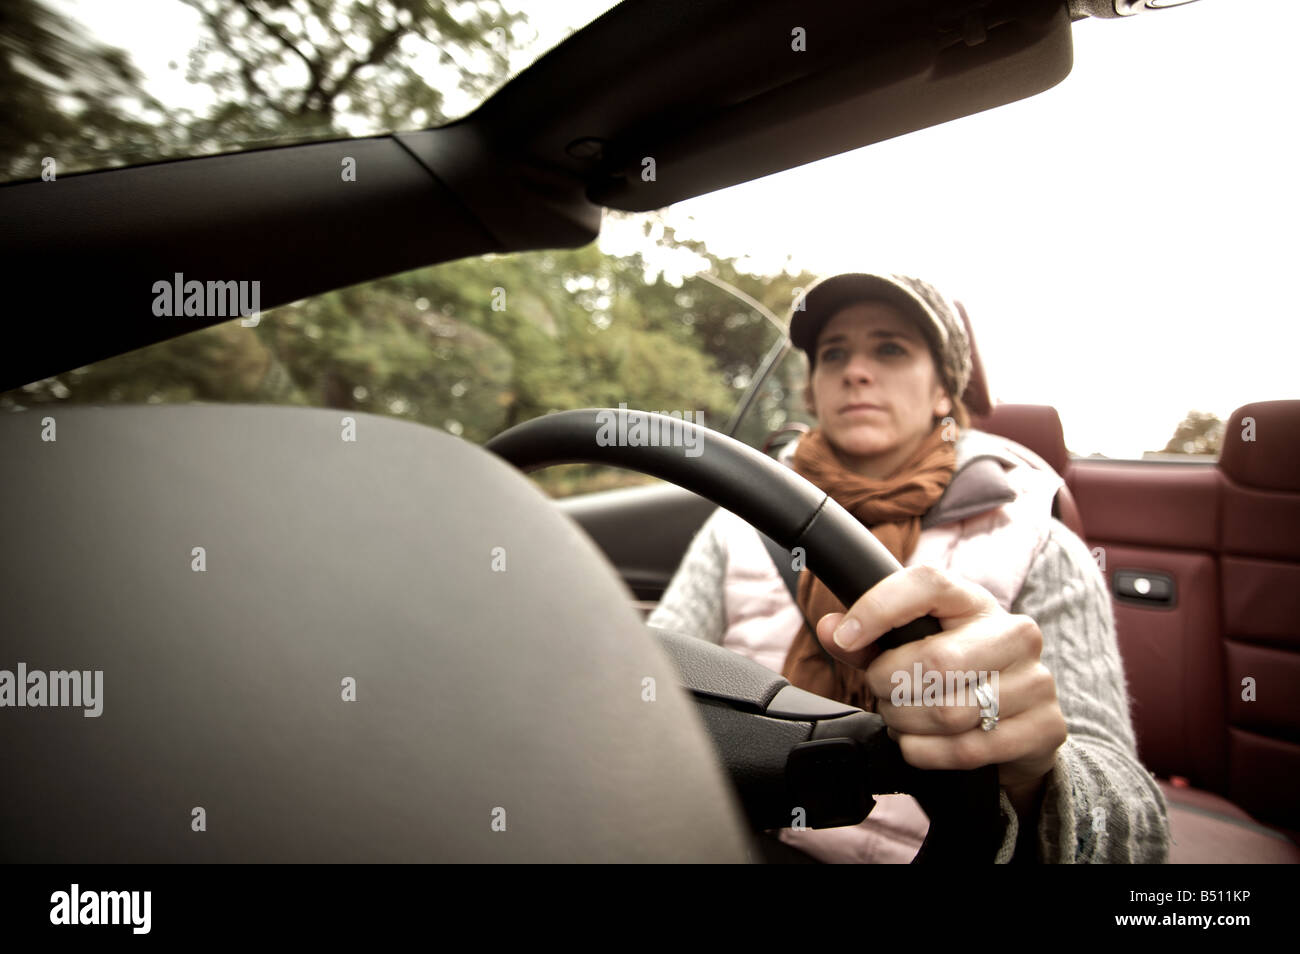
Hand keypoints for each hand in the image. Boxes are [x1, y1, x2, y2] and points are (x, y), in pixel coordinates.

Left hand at [814, 564, 1067, 798]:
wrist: (1018, 724)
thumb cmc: (957, 676)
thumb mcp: (911, 649)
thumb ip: (866, 641)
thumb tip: (831, 629)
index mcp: (974, 602)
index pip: (927, 584)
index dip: (880, 608)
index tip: (848, 637)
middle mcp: (1015, 633)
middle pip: (934, 660)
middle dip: (890, 686)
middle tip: (883, 693)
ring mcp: (1037, 680)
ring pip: (949, 710)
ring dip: (906, 723)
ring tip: (900, 718)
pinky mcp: (1047, 727)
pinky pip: (968, 748)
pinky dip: (927, 752)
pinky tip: (918, 744)